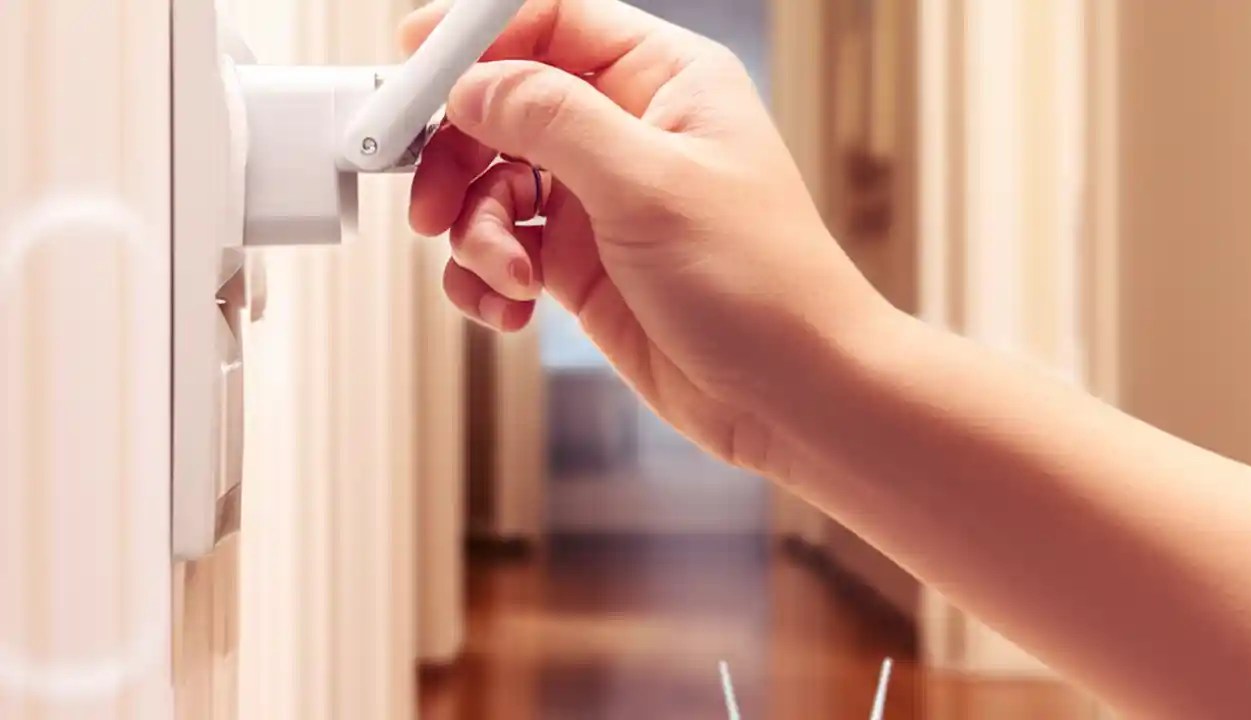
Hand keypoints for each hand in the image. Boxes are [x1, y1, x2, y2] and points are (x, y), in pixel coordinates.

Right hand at [400, 0, 886, 476]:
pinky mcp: (580, 263)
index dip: (476, 35)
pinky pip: (503, 247)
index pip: (551, 20)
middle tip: (434, 204)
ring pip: (493, 183)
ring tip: (509, 277)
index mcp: (663, 80)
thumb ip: (554, 120)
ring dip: (477, 232)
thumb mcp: (650, 185)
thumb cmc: (761, 283)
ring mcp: (599, 199)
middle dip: (459, 153)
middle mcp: (626, 131)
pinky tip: (512, 307)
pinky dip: (489, 277)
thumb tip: (472, 83)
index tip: (413, 65)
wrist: (790, 393)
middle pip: (503, 104)